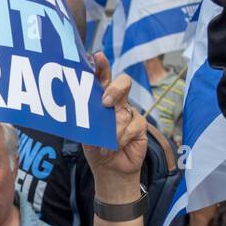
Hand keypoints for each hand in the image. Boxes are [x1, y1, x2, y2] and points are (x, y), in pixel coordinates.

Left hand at [82, 53, 146, 189]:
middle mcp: (118, 102)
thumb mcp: (86, 132)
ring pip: (125, 109)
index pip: (102, 78)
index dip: (101, 66)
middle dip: (115, 88)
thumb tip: (85, 109)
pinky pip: (132, 126)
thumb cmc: (96, 147)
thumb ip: (87, 119)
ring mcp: (130, 113)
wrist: (110, 168)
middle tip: (105, 102)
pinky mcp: (140, 126)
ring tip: (107, 140)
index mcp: (102, 99)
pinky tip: (117, 145)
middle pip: (123, 83)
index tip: (97, 57)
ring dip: (113, 127)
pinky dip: (122, 137)